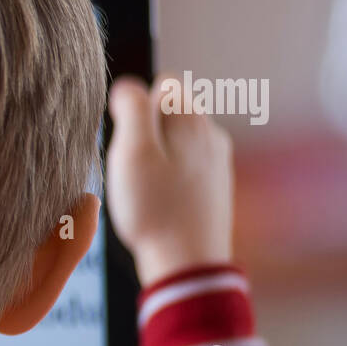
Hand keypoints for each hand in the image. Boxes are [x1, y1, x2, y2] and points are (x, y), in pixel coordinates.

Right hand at [106, 74, 232, 285]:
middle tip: (134, 167)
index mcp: (192, 119)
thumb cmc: (154, 209)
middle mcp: (212, 134)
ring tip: (147, 189)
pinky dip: (170, 177)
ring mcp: (218, 162)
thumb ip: (132, 109)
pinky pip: (187, 167)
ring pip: (179, 141)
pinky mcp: (217, 187)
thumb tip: (128, 85)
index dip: (138, 106)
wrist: (187, 262)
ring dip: (159, 156)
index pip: (164, 82)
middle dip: (148, 131)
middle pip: (172, 112)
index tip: (128, 139)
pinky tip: (161, 202)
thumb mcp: (132, 153)